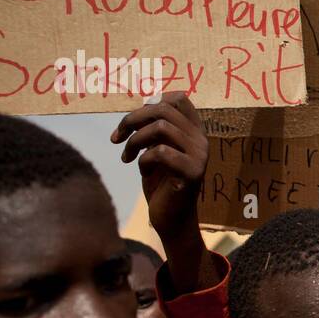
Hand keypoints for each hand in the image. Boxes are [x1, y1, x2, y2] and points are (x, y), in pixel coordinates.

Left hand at [111, 92, 207, 241]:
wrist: (171, 219)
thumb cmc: (161, 183)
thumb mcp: (157, 149)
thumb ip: (155, 129)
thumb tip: (142, 107)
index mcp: (194, 131)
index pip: (179, 98)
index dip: (153, 100)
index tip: (134, 119)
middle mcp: (201, 140)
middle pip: (163, 109)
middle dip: (132, 119)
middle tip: (117, 137)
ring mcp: (199, 156)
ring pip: (161, 128)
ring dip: (135, 140)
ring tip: (127, 156)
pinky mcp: (192, 173)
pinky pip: (160, 153)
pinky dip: (143, 160)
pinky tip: (142, 172)